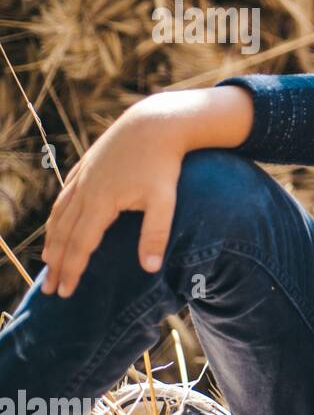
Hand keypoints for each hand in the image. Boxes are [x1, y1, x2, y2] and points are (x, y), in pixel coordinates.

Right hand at [40, 101, 188, 297]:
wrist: (155, 122)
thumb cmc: (164, 162)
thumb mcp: (165, 200)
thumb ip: (156, 234)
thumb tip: (150, 269)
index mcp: (100, 202)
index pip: (80, 245)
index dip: (71, 270)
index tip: (64, 292)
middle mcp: (84, 190)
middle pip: (63, 234)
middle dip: (55, 263)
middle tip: (48, 288)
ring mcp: (83, 176)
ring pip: (59, 214)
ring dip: (52, 240)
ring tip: (48, 261)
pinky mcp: (86, 165)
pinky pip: (65, 195)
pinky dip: (57, 215)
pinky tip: (58, 222)